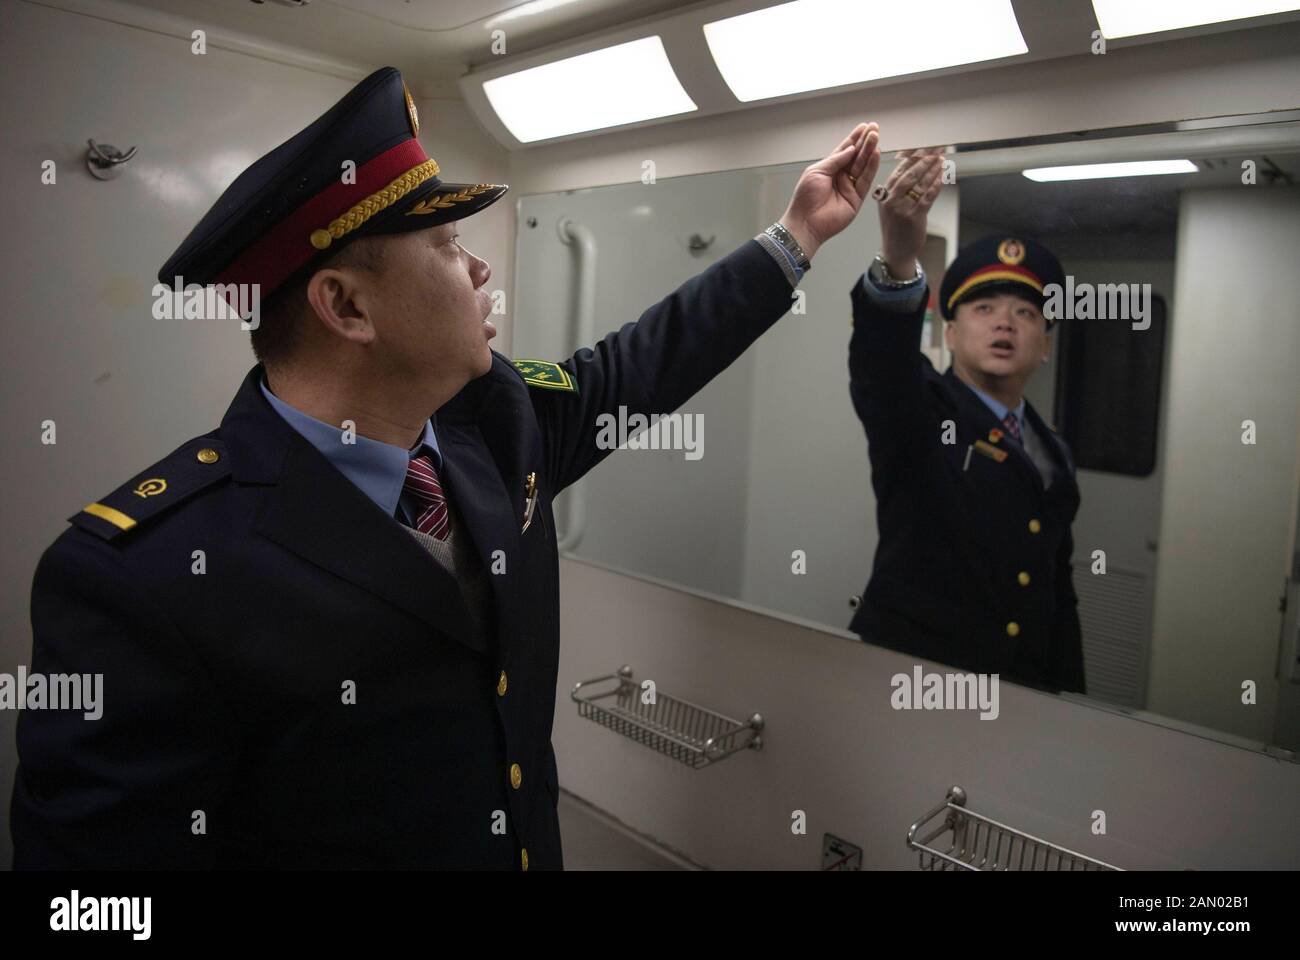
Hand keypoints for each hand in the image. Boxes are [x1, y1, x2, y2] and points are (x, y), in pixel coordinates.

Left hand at [779, 122, 880, 260]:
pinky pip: (866, 180)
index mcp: (829, 169)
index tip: (864, 127)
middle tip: (874, 128)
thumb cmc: (805, 197)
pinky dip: (871, 167)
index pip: (844, 150)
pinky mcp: (856, 199)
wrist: (806, 222)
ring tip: (875, 137)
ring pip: (862, 166)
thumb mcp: (817, 172)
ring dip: (869, 151)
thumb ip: (835, 160)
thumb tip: (851, 149)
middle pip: (856, 156)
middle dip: (865, 142)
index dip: (854, 138)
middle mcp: (840, 177)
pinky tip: (875, 155)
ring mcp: (849, 187)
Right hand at [877, 146, 945, 276]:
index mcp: (884, 194)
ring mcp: (902, 208)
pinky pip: (928, 196)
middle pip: (910, 173)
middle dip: (925, 158)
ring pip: (920, 183)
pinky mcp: (914, 217)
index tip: (924, 147)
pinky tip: (942, 176)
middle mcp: (891, 200)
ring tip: (942, 159)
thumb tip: (914, 168)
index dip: (914, 156)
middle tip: (936, 148)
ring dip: (933, 169)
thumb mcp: (889, 207)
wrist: (896, 251)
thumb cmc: (895, 228)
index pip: (900, 170)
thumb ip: (897, 189)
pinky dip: (936, 184)